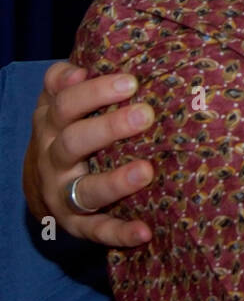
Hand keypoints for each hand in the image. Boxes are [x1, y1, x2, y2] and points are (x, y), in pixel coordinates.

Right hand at [22, 62, 154, 245]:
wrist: (40, 185)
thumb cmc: (66, 128)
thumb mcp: (57, 101)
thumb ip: (64, 81)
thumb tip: (79, 68)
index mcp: (51, 125)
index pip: (64, 104)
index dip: (93, 92)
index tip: (130, 81)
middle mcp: (53, 160)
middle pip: (73, 142)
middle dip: (109, 128)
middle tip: (146, 114)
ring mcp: (63, 195)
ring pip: (84, 190)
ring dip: (115, 182)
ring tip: (147, 170)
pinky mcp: (77, 225)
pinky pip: (97, 231)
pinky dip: (119, 233)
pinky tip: (145, 232)